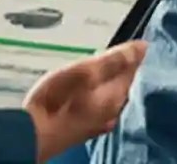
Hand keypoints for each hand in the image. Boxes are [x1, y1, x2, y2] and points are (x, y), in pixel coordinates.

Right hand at [23, 40, 146, 162]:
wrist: (32, 134)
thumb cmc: (56, 99)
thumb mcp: (85, 72)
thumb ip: (114, 60)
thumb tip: (144, 47)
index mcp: (115, 97)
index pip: (133, 71)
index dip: (134, 56)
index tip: (136, 42)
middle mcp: (112, 112)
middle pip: (124, 86)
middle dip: (124, 69)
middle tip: (121, 51)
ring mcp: (99, 122)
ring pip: (112, 97)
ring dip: (110, 81)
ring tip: (105, 66)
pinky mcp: (86, 128)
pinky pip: (101, 106)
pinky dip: (99, 94)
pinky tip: (91, 89)